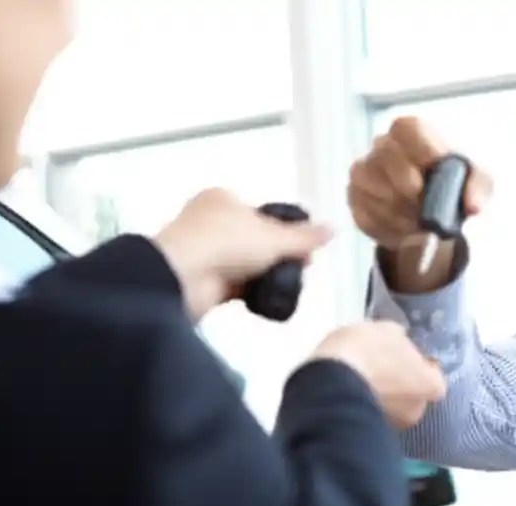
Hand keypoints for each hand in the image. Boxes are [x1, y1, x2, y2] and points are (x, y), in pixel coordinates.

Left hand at [153, 188, 331, 318]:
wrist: (182, 278)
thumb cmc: (226, 242)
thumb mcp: (274, 237)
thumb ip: (304, 238)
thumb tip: (334, 229)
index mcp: (222, 199)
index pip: (260, 213)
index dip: (284, 230)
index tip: (305, 248)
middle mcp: (208, 221)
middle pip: (253, 239)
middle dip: (277, 255)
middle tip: (303, 268)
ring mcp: (202, 252)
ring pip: (244, 263)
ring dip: (265, 274)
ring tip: (290, 285)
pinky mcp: (199, 280)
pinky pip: (234, 284)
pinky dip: (250, 290)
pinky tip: (269, 298)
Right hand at [311, 320, 446, 429]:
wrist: (330, 382)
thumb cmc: (366, 351)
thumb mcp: (386, 330)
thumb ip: (399, 340)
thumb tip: (400, 341)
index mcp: (431, 386)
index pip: (434, 377)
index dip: (419, 366)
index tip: (404, 356)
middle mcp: (416, 412)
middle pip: (412, 396)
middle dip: (400, 385)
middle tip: (380, 367)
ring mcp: (391, 426)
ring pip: (390, 408)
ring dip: (381, 397)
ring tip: (361, 378)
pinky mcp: (366, 432)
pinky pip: (369, 414)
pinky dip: (364, 405)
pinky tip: (349, 390)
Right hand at [347, 116, 492, 251]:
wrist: (434, 212)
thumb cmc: (456, 185)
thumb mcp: (478, 182)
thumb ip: (480, 189)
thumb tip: (473, 207)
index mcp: (412, 131)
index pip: (407, 128)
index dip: (420, 148)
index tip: (433, 169)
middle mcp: (383, 146)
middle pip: (386, 157)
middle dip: (408, 187)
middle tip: (426, 208)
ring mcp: (364, 172)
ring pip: (374, 190)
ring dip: (401, 213)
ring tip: (421, 222)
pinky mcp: (355, 199)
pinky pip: (366, 215)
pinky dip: (389, 229)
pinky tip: (406, 230)